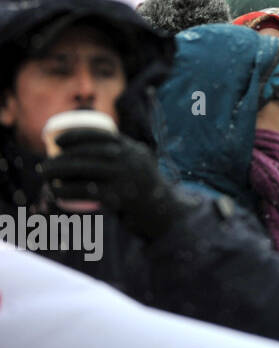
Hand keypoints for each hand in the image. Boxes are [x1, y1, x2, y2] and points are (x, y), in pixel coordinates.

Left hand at [39, 128, 185, 239]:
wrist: (164, 213)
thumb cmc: (143, 190)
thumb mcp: (139, 166)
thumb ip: (121, 157)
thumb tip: (91, 150)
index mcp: (134, 150)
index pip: (103, 135)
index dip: (77, 135)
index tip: (58, 141)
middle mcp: (131, 160)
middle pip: (90, 152)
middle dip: (62, 156)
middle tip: (45, 164)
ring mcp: (126, 178)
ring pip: (85, 169)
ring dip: (59, 170)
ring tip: (44, 174)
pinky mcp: (119, 198)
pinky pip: (86, 191)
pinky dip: (66, 190)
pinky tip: (54, 190)